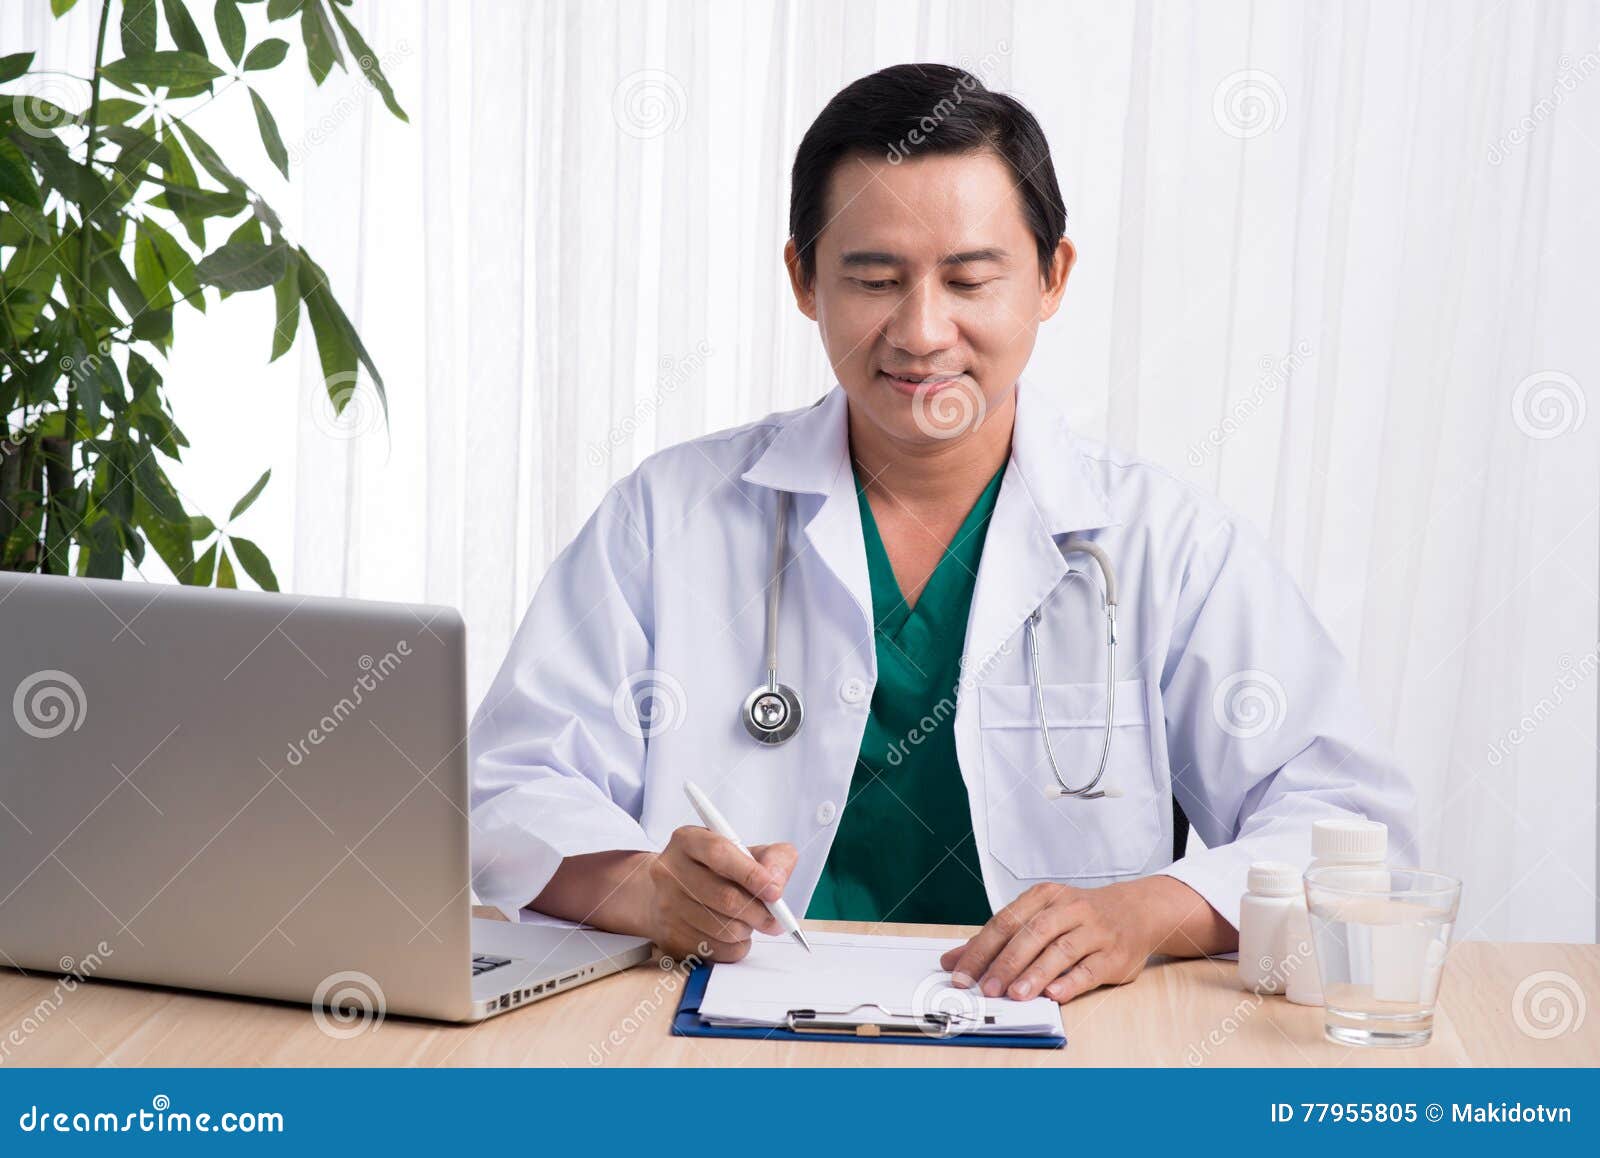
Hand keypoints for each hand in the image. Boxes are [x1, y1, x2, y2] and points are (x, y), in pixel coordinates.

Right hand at [641, 826, 797, 962]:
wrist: (674, 893)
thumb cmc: (716, 870)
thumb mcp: (746, 851)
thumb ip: (773, 858)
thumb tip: (776, 883)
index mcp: (687, 841)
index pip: (718, 853)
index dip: (751, 873)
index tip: (775, 891)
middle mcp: (669, 871)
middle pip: (725, 897)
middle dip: (760, 912)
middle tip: (775, 917)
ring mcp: (666, 906)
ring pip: (724, 928)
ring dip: (748, 929)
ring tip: (749, 920)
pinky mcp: (670, 937)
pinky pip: (717, 950)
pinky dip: (736, 946)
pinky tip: (734, 934)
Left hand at [938, 880, 1164, 1003]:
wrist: (1137, 911)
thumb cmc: (1079, 917)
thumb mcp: (1040, 915)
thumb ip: (999, 938)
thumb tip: (954, 961)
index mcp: (1044, 897)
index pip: (1005, 921)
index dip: (980, 949)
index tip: (960, 974)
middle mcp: (1070, 909)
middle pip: (1032, 934)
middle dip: (1006, 962)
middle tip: (987, 988)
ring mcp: (1094, 931)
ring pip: (1061, 950)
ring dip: (1036, 973)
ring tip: (1015, 994)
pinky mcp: (1114, 954)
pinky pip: (1090, 969)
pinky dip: (1071, 982)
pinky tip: (1054, 995)